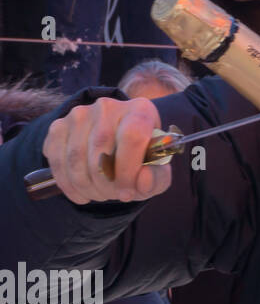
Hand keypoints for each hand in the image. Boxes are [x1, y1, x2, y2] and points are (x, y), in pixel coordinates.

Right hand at [41, 97, 170, 204]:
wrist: (115, 145)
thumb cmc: (140, 159)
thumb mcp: (157, 171)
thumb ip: (157, 178)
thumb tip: (142, 180)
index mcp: (140, 110)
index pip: (132, 137)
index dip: (128, 171)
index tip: (127, 193)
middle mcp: (108, 107)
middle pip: (101, 151)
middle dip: (106, 184)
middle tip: (113, 196)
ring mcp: (79, 114)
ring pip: (76, 159)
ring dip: (86, 186)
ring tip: (99, 194)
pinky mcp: (58, 126)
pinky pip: (57, 161)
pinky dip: (68, 184)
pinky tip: (81, 193)